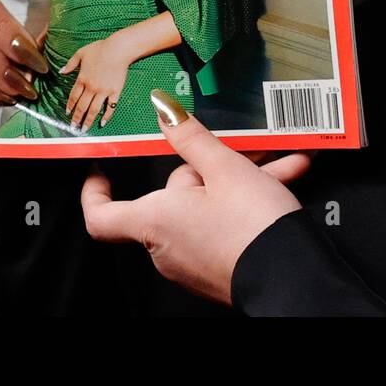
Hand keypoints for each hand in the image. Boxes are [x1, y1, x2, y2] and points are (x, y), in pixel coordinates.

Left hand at [61, 37, 130, 129]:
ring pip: (94, 109)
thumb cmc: (100, 49)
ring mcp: (104, 91)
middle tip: (74, 127)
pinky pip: (111, 106)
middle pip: (82, 106)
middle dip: (77, 118)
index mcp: (82, 79)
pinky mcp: (115, 91)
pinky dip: (107, 115)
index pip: (73, 96)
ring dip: (88, 120)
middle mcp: (91, 87)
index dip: (70, 106)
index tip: (68, 113)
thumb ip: (70, 63)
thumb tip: (61, 71)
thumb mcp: (81, 53)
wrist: (118, 49)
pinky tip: (103, 122)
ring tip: (84, 129)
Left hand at [81, 91, 312, 305]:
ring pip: (205, 208)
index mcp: (155, 220)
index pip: (101, 216)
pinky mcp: (218, 268)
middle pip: (172, 198)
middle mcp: (166, 246)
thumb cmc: (252, 226)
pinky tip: (283, 183)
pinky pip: (222, 227)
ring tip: (276, 164)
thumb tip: (163, 110)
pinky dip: (245, 206)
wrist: (290, 274)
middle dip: (208, 169)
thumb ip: (190, 137)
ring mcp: (192, 261)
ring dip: (238, 183)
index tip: (101, 173)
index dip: (96, 193)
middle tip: (243, 150)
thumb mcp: (224, 167)